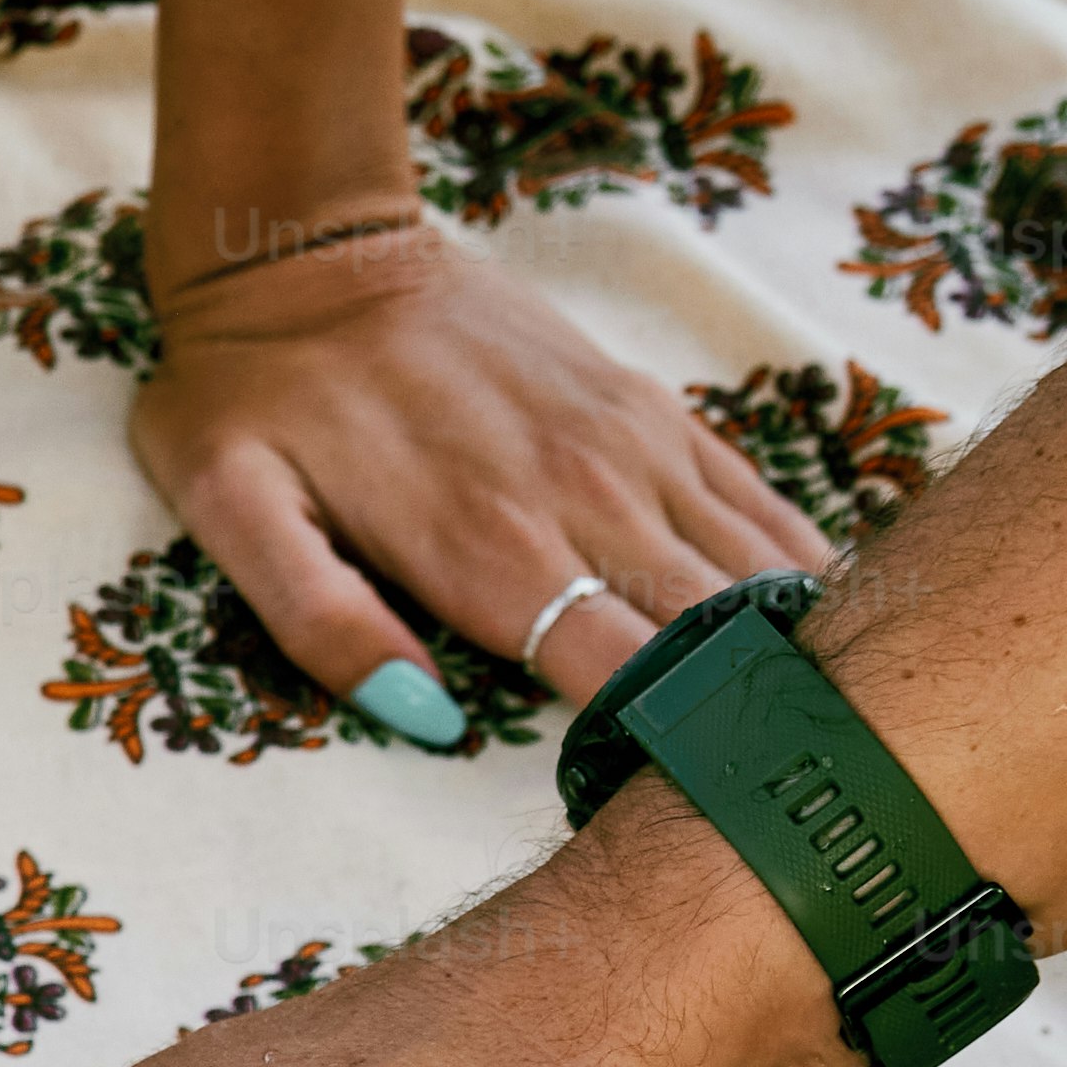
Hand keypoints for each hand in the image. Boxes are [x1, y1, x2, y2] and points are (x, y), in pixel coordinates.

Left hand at [135, 221, 826, 719]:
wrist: (304, 253)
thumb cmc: (252, 399)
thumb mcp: (235, 512)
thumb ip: (322, 620)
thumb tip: (424, 719)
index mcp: (492, 550)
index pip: (629, 681)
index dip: (674, 752)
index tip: (704, 813)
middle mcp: (585, 497)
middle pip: (712, 634)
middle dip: (753, 712)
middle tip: (792, 786)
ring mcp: (630, 443)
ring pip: (754, 565)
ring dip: (792, 641)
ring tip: (831, 721)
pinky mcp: (647, 406)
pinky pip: (750, 496)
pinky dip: (791, 561)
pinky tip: (820, 618)